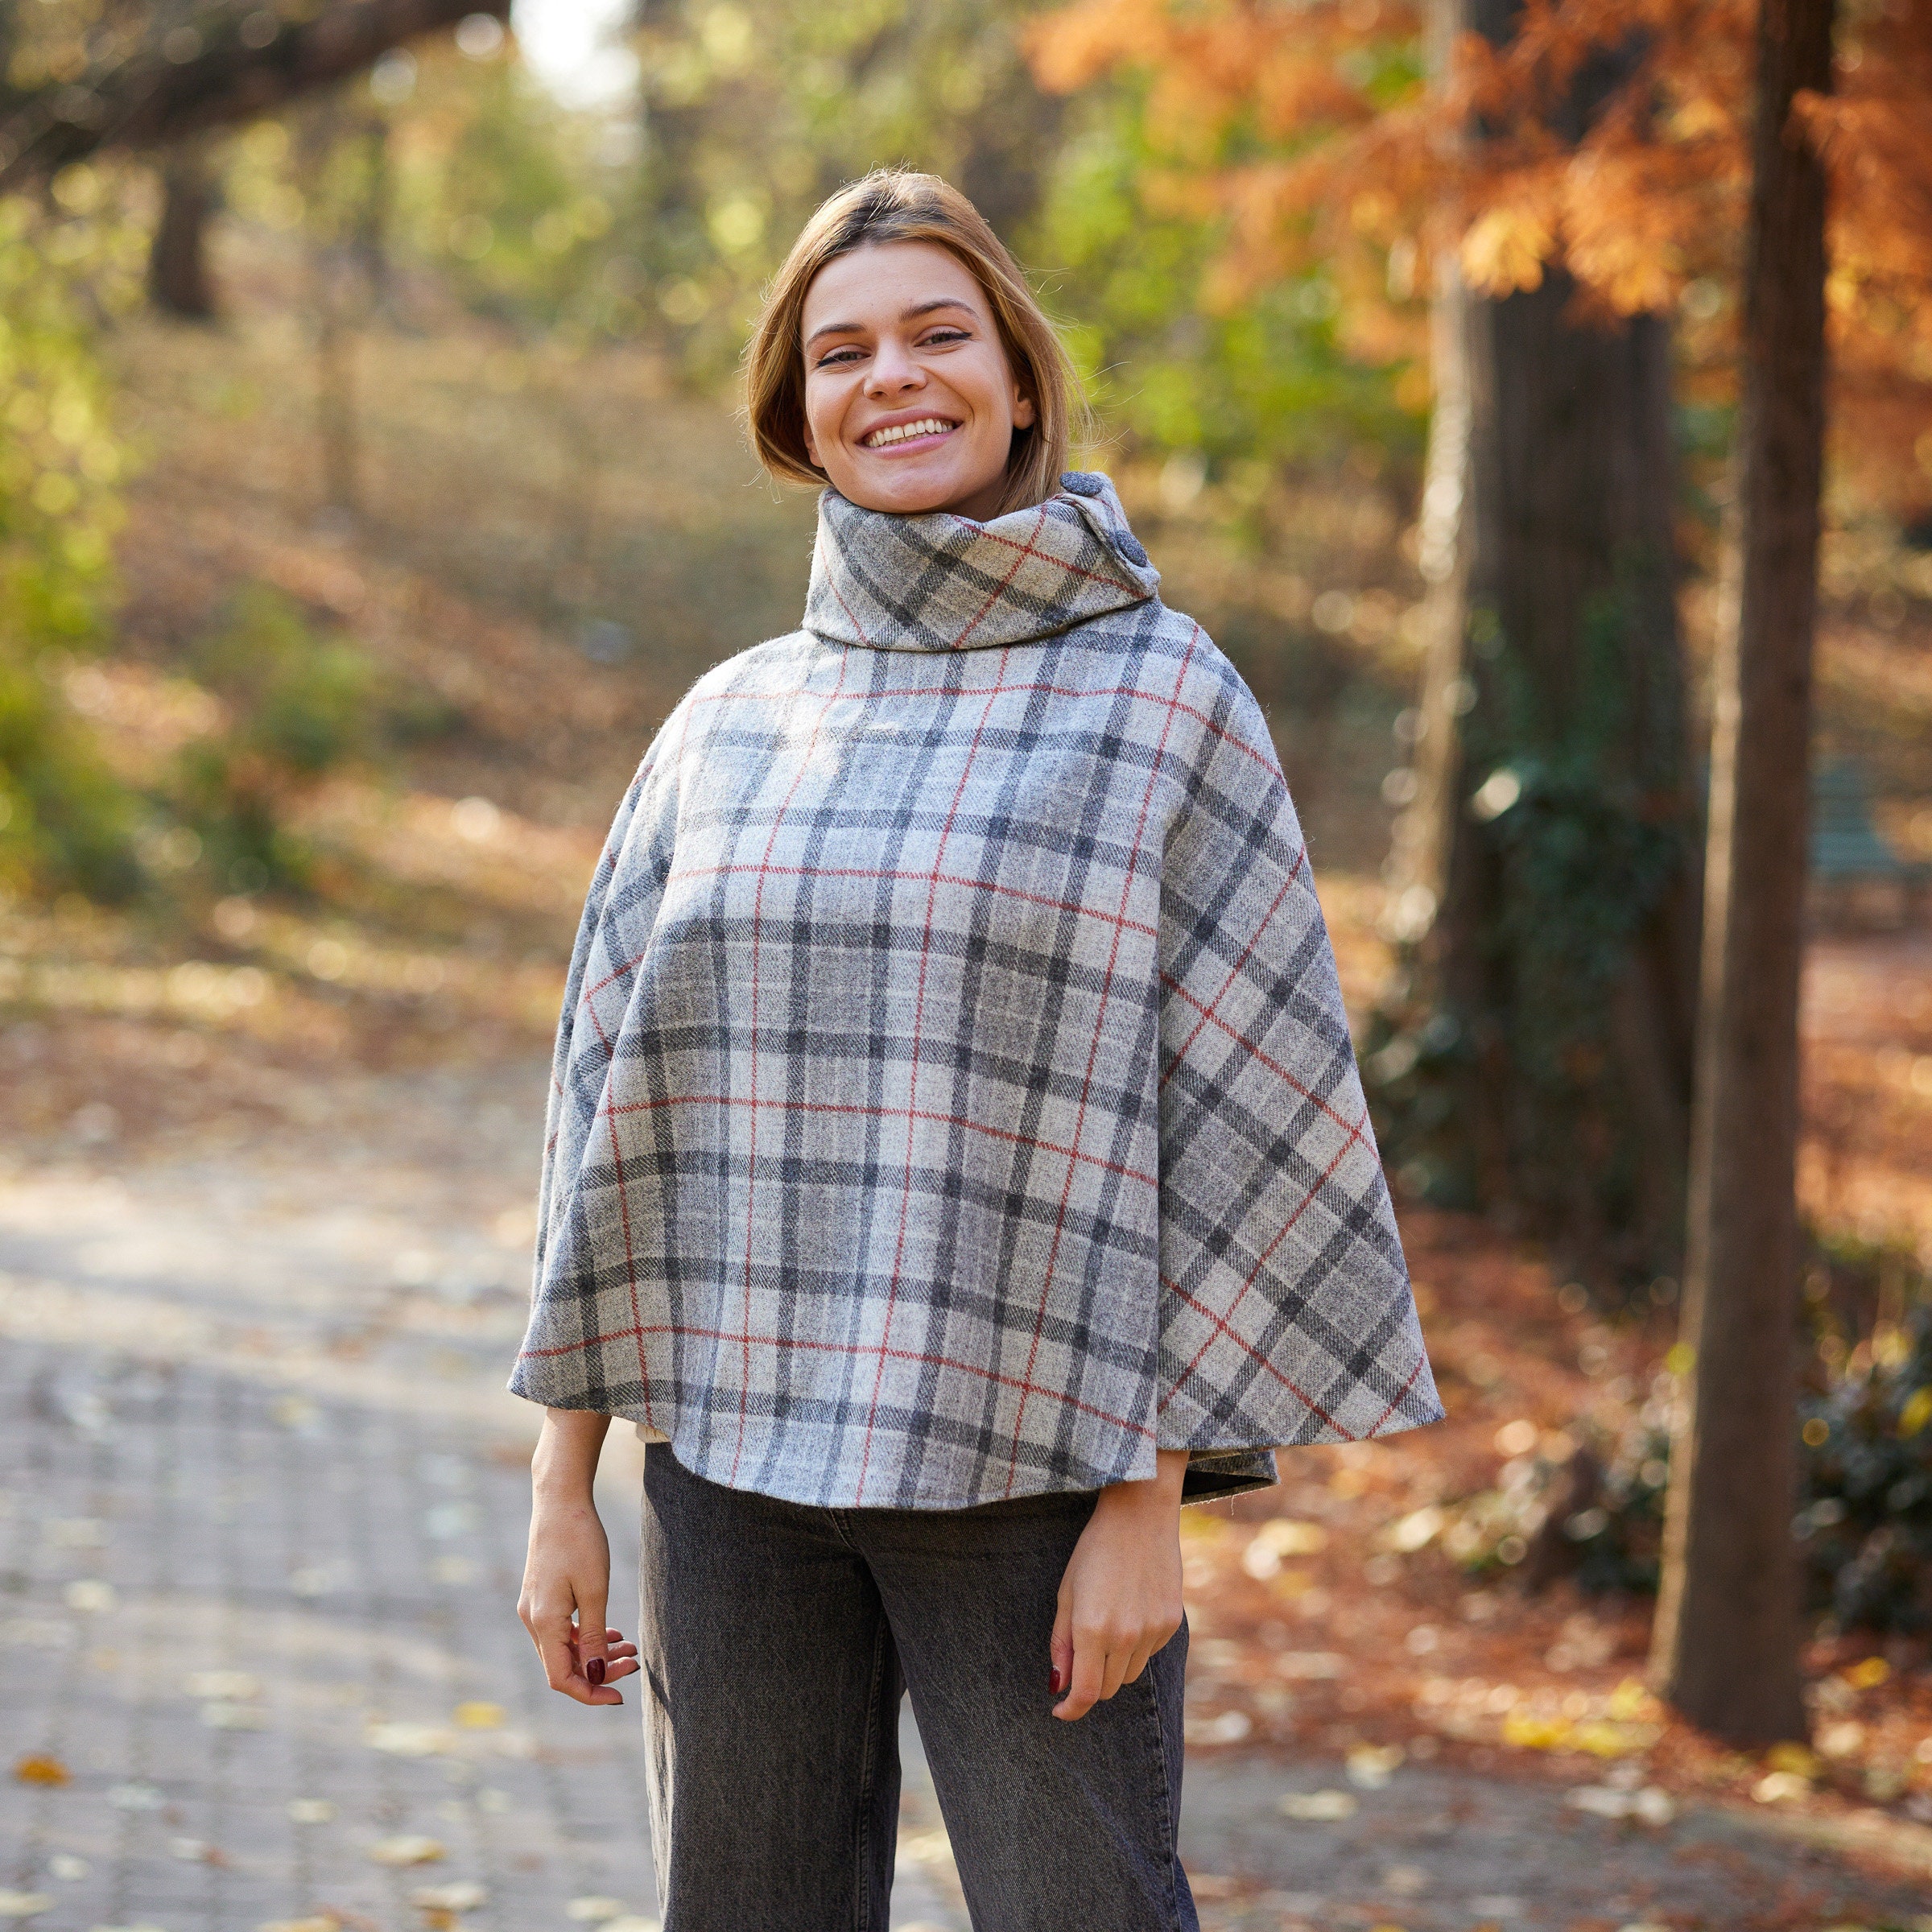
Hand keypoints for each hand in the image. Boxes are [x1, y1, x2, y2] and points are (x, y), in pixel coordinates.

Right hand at [519, 1409, 640, 1706]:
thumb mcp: (594, 1591)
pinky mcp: (541, 1595)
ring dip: (595, 1653)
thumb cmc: (580, 1541)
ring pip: (564, 1648)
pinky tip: (611, 1631)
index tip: (621, 1696)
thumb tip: (595, 1675)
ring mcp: (534, 1607)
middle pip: (563, 1665)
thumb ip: (594, 1637)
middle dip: (599, 1671)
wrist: (560, 1499)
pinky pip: (562, 1629)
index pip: (561, 1679)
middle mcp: (533, 1620)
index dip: (590, 1693)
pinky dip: (586, 1636)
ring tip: (629, 1647)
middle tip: (634, 1663)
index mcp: (544, 1623)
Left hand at [1050, 1449, 1186, 1720]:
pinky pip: (1149, 1653)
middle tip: (1080, 1661)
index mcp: (1091, 1629)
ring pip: (1130, 1674)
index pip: (1085, 1693)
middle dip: (1090, 1683)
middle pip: (1107, 1688)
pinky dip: (1136, 1647)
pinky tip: (1130, 1612)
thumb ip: (1061, 1643)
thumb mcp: (1066, 1593)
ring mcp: (1152, 1631)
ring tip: (1106, 1626)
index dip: (1071, 1709)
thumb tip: (1058, 1685)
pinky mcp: (1172, 1623)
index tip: (1060, 1711)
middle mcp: (1125, 1636)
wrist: (1140, 1516)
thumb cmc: (1094, 1551)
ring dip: (1113, 1666)